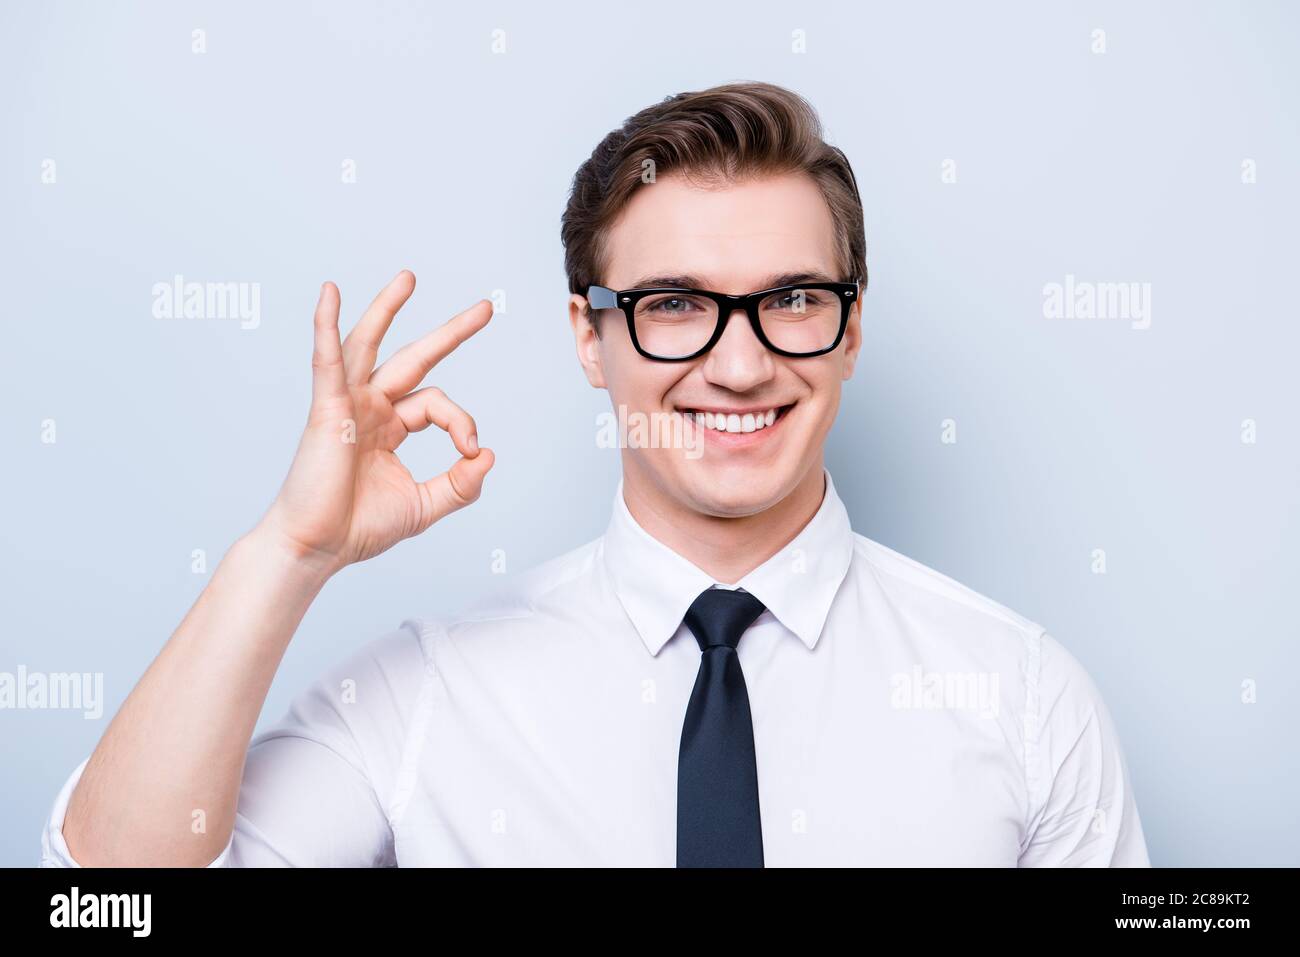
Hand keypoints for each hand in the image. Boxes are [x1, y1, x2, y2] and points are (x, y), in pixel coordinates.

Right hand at [257, 270, 494, 573]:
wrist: (318, 548)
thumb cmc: (358, 528)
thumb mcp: (425, 505)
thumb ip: (460, 484)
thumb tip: (489, 454)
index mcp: (390, 427)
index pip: (437, 406)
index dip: (463, 423)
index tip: (471, 452)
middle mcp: (370, 408)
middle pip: (414, 359)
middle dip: (450, 333)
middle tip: (486, 308)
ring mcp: (347, 404)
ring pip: (369, 345)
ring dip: (387, 309)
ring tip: (409, 279)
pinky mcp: (326, 409)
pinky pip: (328, 360)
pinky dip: (327, 327)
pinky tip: (329, 294)